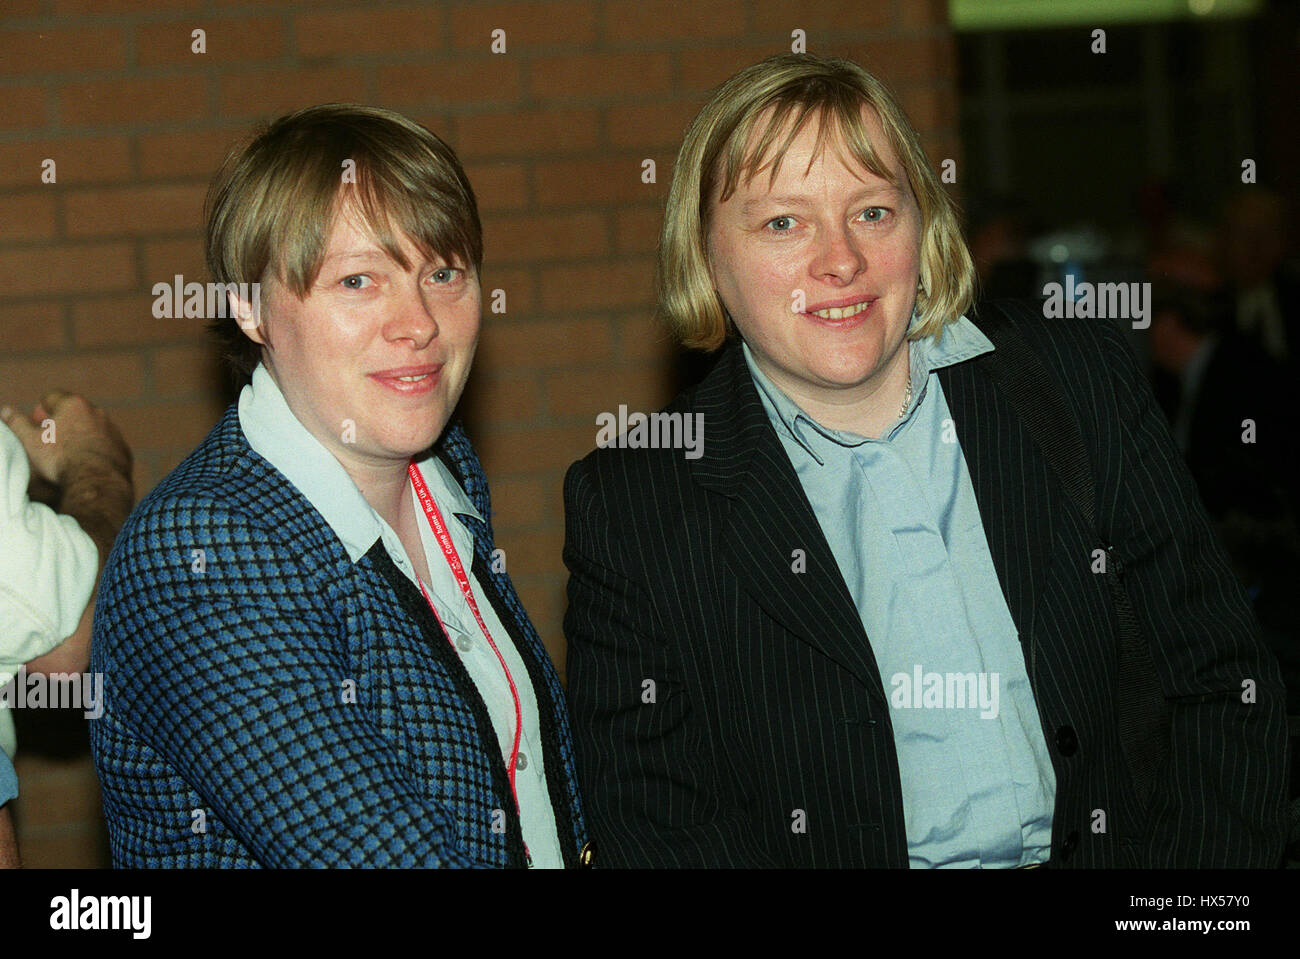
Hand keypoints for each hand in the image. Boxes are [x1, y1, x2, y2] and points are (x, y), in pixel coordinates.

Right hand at [1, 391, 130, 486]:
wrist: (96, 481)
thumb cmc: (59, 459)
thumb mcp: (30, 440)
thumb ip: (17, 423)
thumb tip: (6, 411)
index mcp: (73, 404)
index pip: (52, 397)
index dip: (41, 409)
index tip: (37, 421)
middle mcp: (97, 412)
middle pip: (74, 411)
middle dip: (60, 421)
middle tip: (49, 436)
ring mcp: (113, 430)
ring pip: (92, 427)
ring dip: (80, 433)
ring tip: (68, 450)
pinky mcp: (123, 448)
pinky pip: (106, 444)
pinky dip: (96, 448)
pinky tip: (87, 462)